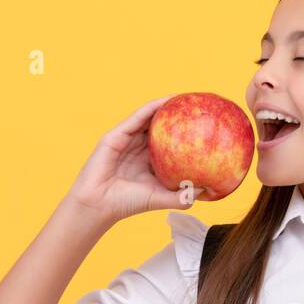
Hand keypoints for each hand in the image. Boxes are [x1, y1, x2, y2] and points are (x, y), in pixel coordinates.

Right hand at [64, 95, 204, 224]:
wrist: (98, 205)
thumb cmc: (127, 204)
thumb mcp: (160, 198)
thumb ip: (182, 196)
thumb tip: (205, 190)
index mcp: (149, 162)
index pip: (169, 143)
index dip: (184, 134)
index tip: (203, 126)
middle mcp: (138, 149)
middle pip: (160, 127)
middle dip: (177, 116)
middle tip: (198, 106)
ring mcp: (127, 141)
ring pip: (149, 118)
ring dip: (165, 106)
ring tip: (185, 98)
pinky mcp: (115, 136)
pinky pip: (136, 118)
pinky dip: (151, 108)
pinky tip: (166, 101)